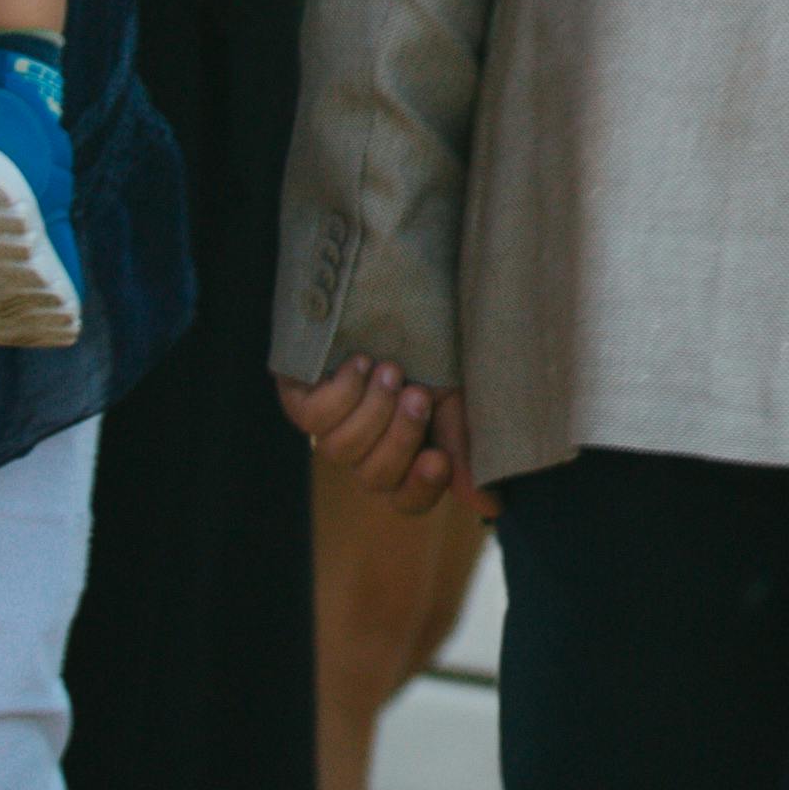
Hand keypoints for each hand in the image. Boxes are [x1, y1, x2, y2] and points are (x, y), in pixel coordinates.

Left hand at [282, 357, 496, 521]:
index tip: (437, 460)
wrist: (398, 281)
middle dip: (399, 438)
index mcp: (408, 449)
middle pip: (374, 478)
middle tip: (418, 393)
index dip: (420, 488)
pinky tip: (360, 363)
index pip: (408, 497)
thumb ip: (466, 445)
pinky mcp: (300, 398)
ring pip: (342, 451)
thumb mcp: (458, 391)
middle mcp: (367, 445)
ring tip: (390, 369)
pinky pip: (312, 420)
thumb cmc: (433, 340)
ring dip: (372, 410)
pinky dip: (342, 393)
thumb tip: (489, 508)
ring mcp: (331, 423)